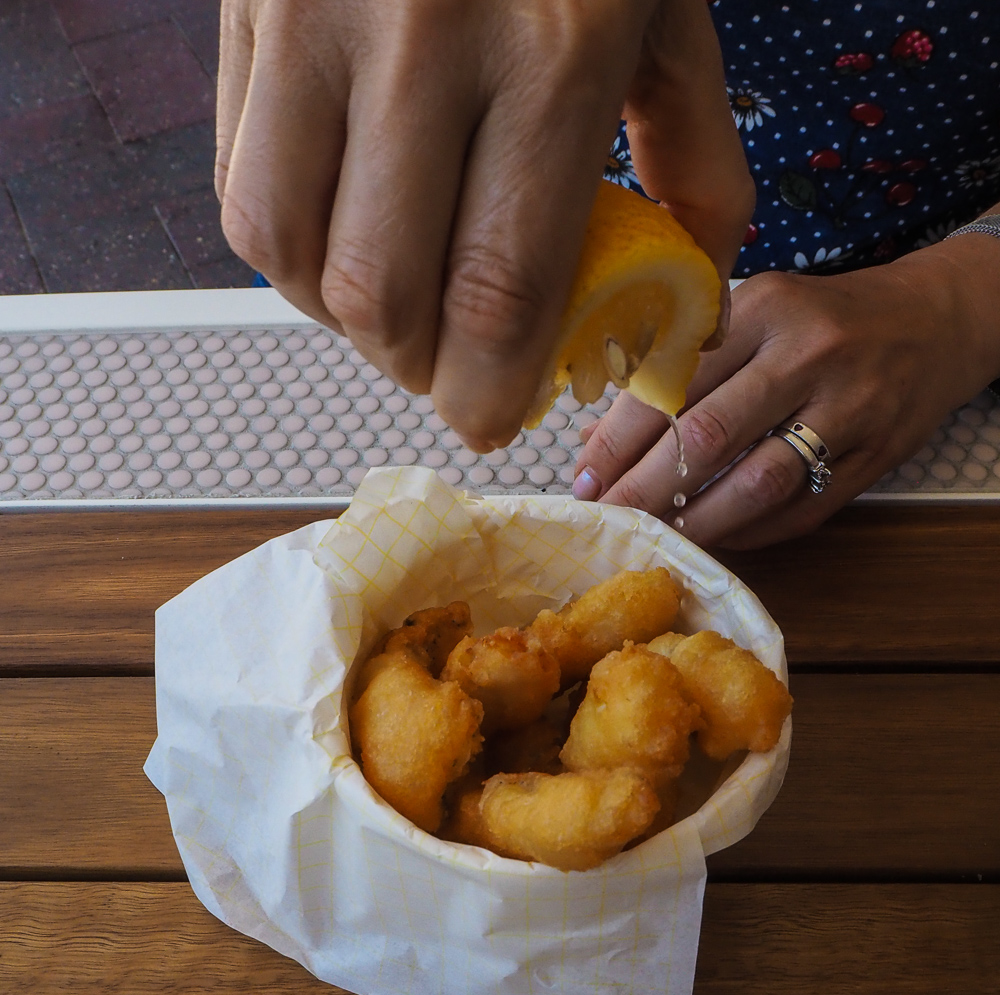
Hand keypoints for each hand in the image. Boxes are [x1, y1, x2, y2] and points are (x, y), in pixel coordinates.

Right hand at [216, 0, 752, 451]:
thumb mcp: (666, 18)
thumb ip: (692, 166)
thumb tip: (687, 297)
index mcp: (554, 48)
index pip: (498, 289)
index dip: (488, 388)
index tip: (494, 419)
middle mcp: (421, 37)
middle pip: (383, 293)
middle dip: (416, 370)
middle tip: (449, 372)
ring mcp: (316, 18)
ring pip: (290, 253)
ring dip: (343, 320)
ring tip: (394, 311)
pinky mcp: (248, 10)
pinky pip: (239, 183)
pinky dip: (290, 250)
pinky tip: (343, 242)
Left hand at [573, 239, 999, 548]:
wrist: (934, 320)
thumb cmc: (822, 319)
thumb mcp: (756, 314)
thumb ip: (687, 365)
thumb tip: (603, 438)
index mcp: (764, 311)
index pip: (673, 382)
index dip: (620, 439)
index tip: (585, 478)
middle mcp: (807, 355)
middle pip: (708, 437)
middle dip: (645, 488)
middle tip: (609, 518)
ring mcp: (849, 407)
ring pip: (758, 481)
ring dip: (698, 521)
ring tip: (658, 538)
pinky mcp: (876, 454)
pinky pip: (804, 508)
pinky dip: (754, 532)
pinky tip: (719, 539)